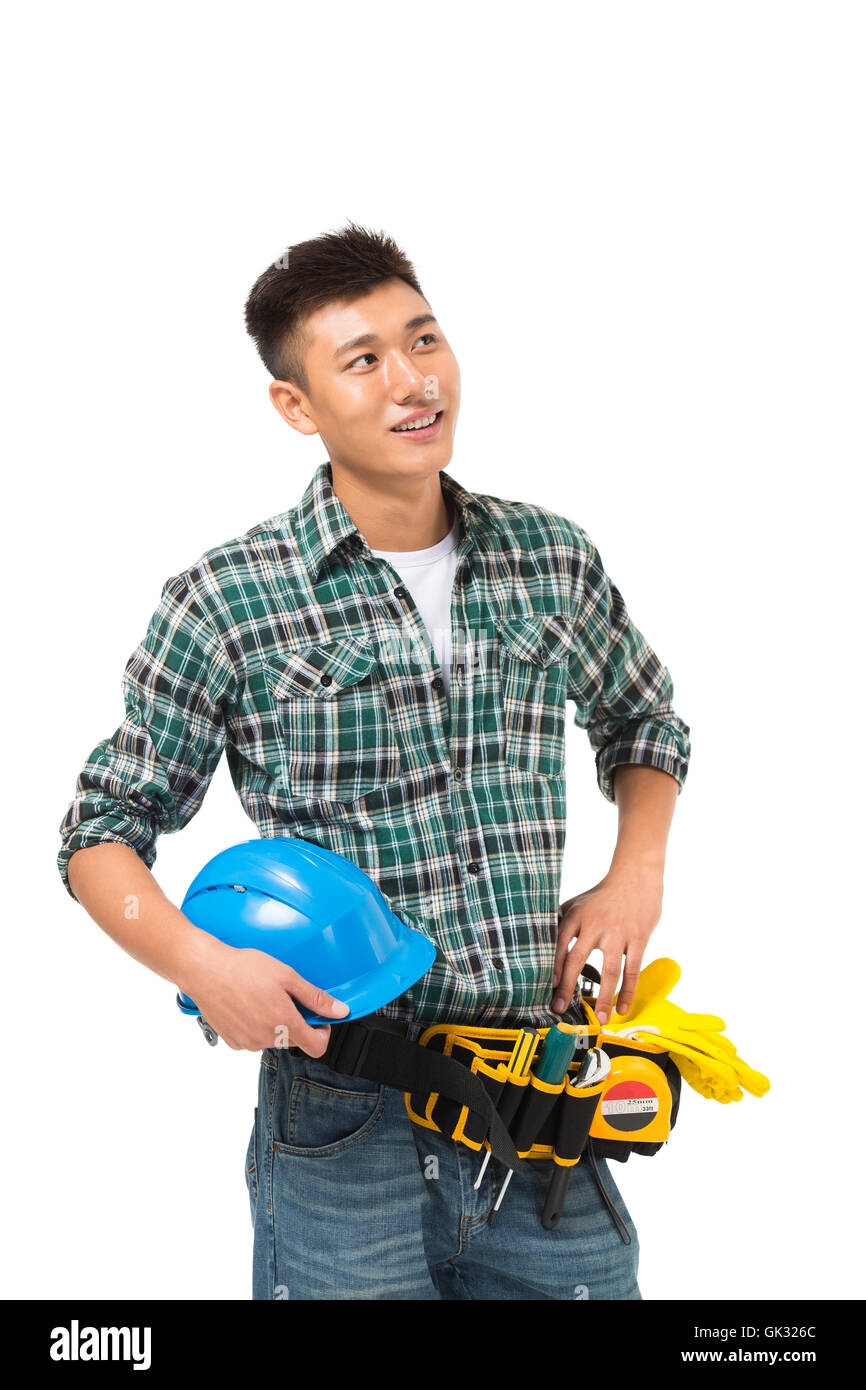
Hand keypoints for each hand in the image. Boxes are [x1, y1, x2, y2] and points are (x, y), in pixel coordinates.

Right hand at [179, 942, 348, 1054]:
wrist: (204, 970)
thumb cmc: (243, 968)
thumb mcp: (286, 976)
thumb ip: (315, 997)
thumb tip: (340, 1011)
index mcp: (283, 1023)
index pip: (317, 1047)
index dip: (323, 1033)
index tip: (319, 1018)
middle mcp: (265, 1039)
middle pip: (293, 1039)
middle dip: (295, 1021)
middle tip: (284, 995)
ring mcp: (247, 1042)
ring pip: (272, 1038)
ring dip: (273, 1023)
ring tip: (260, 996)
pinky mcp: (232, 1042)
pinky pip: (253, 1038)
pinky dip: (255, 1025)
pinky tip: (246, 1004)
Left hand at [552, 865, 663, 1023]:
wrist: (636, 876)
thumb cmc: (602, 894)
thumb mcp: (577, 902)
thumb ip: (560, 921)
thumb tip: (539, 940)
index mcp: (576, 916)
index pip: (558, 945)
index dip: (550, 967)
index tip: (547, 988)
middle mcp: (595, 925)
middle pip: (577, 960)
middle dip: (567, 987)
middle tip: (559, 1008)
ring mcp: (618, 933)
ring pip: (609, 972)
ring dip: (604, 998)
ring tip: (601, 1019)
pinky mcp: (637, 939)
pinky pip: (632, 970)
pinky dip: (628, 992)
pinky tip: (623, 1008)